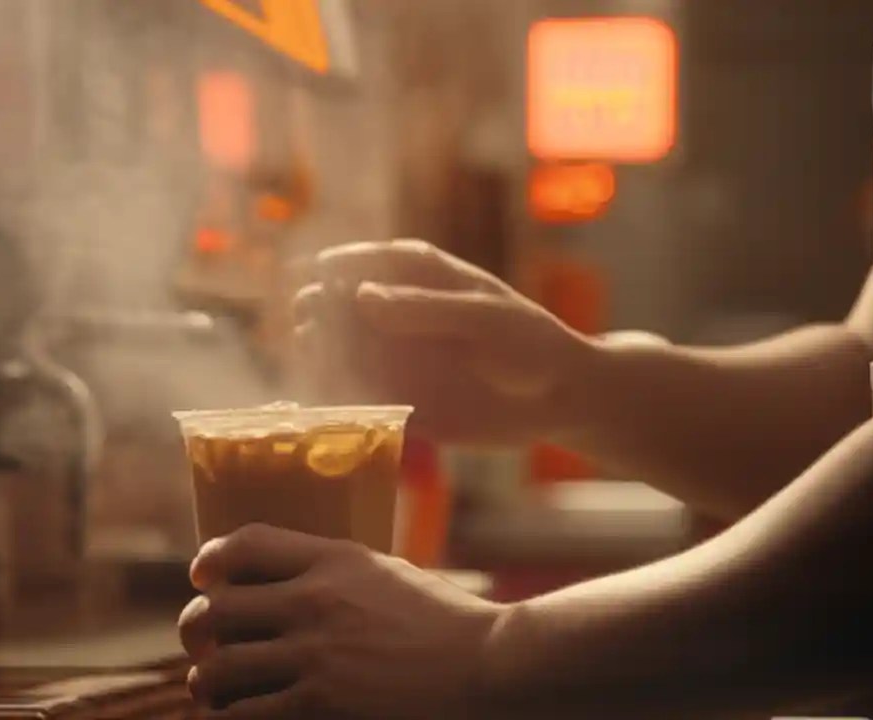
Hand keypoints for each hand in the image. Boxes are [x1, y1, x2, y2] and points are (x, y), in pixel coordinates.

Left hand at [178, 524, 503, 718]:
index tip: (202, 576)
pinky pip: (246, 716)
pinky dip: (234, 718)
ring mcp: (315, 660)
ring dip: (209, 683)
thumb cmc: (445, 625)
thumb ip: (332, 573)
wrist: (491, 669)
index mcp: (333, 560)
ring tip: (216, 691)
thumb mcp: (386, 575)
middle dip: (197, 631)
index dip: (211, 559)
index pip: (243, 543)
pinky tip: (241, 716)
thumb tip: (278, 585)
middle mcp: (314, 603)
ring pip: (218, 672)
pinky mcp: (319, 710)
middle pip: (215, 610)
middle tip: (202, 645)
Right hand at [292, 239, 592, 443]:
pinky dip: (337, 399)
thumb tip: (361, 296)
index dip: (328, 273)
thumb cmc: (528, 343)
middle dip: (316, 317)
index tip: (320, 287)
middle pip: (331, 306)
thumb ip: (425, 308)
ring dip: (319, 360)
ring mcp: (388, 354)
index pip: (352, 262)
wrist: (557, 398)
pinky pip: (351, 396)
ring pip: (332, 352)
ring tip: (323, 370)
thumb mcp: (484, 319)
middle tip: (314, 333)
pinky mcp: (392, 396)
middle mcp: (390, 310)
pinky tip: (338, 404)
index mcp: (412, 272)